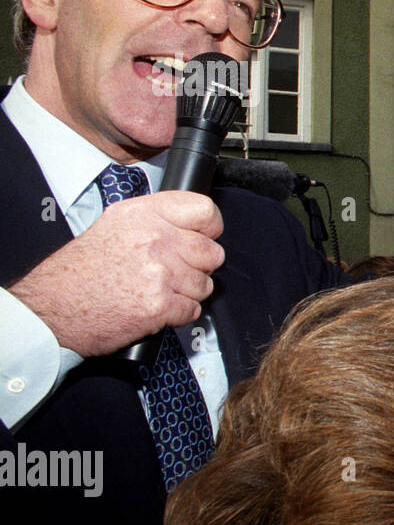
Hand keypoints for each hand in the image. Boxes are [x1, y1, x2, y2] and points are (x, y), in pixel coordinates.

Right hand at [9, 191, 224, 356]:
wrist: (51, 307)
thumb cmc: (79, 271)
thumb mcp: (114, 226)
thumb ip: (155, 221)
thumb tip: (191, 226)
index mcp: (143, 214)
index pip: (205, 211)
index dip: (209, 228)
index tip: (201, 237)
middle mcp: (154, 239)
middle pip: (211, 252)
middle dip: (198, 266)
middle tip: (174, 272)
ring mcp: (158, 273)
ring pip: (205, 284)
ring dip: (187, 292)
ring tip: (158, 291)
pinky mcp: (159, 305)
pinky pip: (193, 309)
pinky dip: (179, 314)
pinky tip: (156, 308)